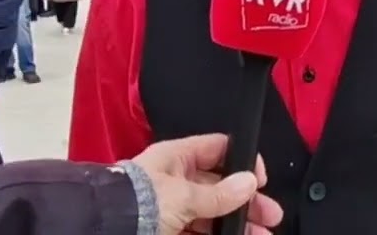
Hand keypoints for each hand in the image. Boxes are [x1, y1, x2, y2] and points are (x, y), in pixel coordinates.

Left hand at [134, 133, 283, 234]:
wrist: (106, 230)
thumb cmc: (138, 202)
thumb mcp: (184, 195)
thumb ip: (219, 193)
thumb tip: (250, 181)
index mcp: (177, 158)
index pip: (218, 149)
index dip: (242, 161)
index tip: (261, 179)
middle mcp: (176, 180)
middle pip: (220, 186)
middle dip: (247, 200)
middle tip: (270, 215)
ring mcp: (172, 207)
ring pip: (213, 213)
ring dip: (237, 223)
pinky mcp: (168, 229)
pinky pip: (200, 231)